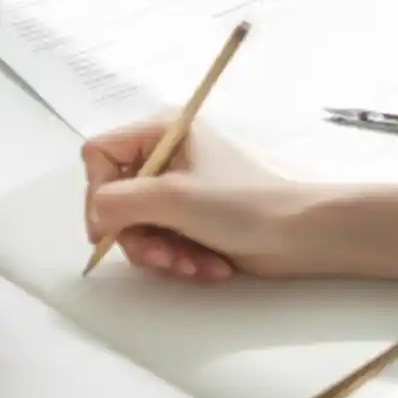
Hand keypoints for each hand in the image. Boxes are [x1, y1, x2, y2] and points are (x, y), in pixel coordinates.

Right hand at [82, 120, 313, 280]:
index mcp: (161, 131)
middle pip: (115, 198)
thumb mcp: (173, 198)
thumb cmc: (244, 204)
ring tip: (191, 264)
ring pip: (136, 226)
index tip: (110, 226)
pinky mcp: (191, 220)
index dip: (97, 191)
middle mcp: (166, 156)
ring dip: (160, 253)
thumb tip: (93, 220)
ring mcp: (179, 190)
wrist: (304, 236)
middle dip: (138, 234)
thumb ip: (118, 203)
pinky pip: (162, 241)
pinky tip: (208, 266)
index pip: (99, 153)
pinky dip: (180, 258)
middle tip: (162, 256)